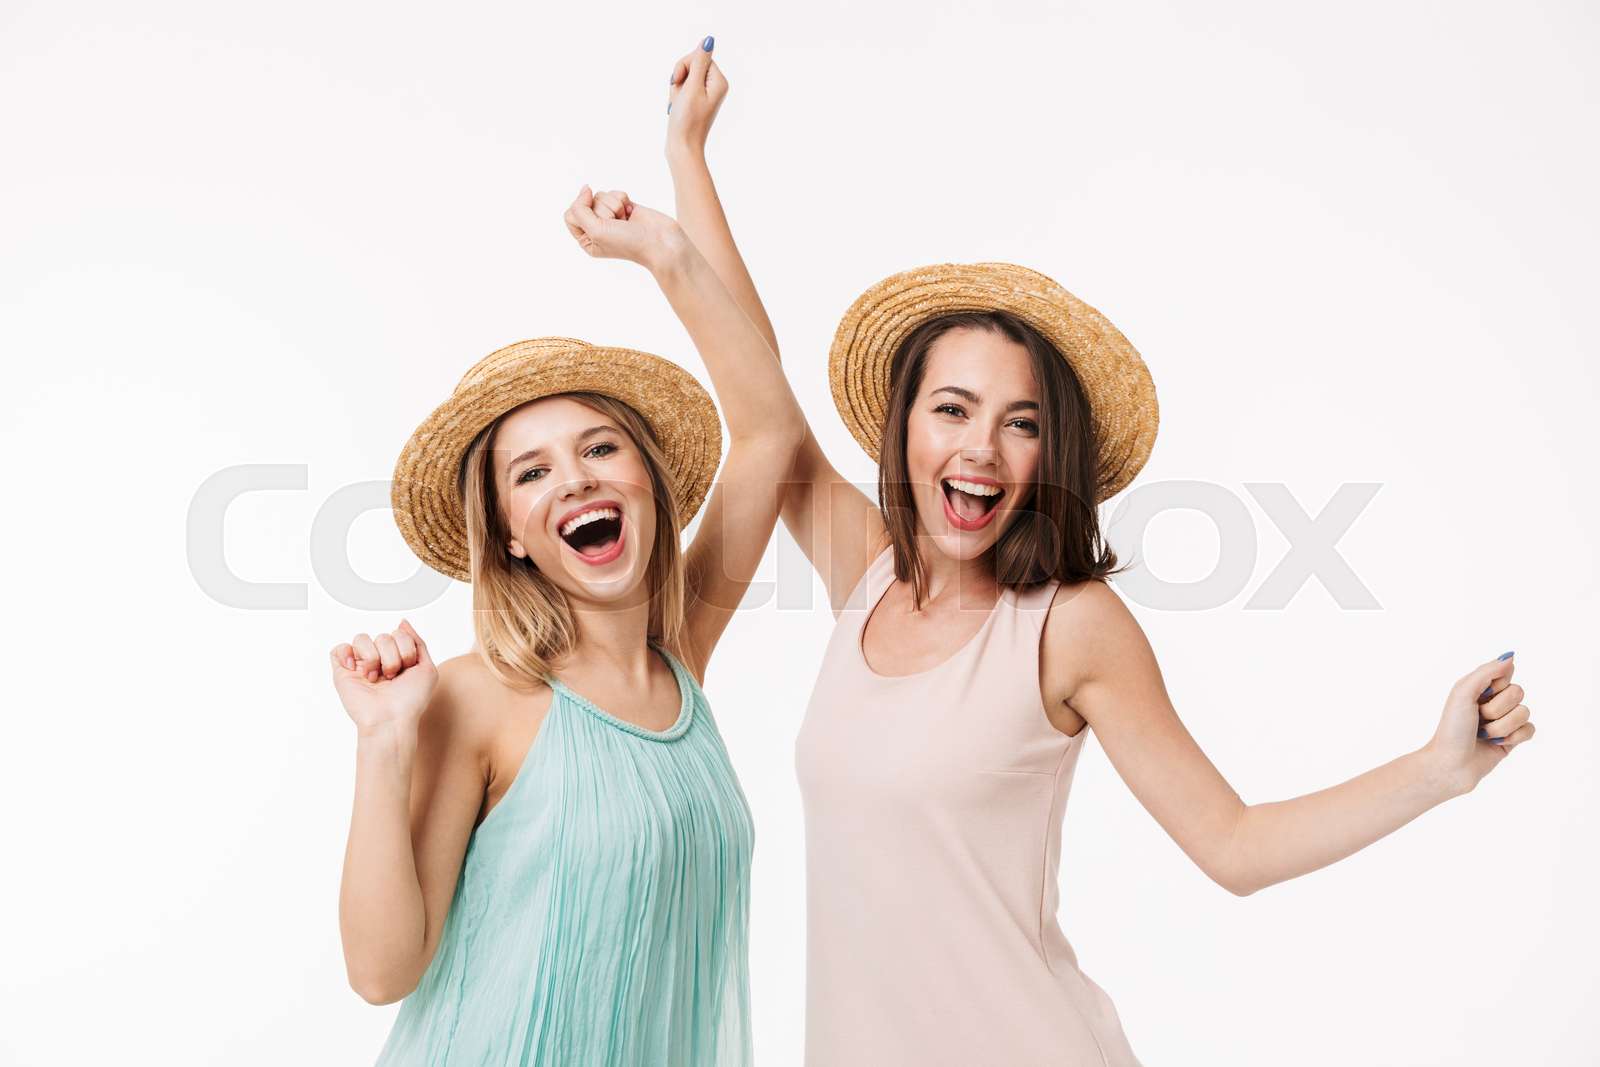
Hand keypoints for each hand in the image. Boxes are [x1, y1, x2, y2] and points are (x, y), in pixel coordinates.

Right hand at [330, 618, 437, 735]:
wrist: (392, 719)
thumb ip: (417, 642)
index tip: (407, 669)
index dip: (406, 650)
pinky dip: (347, 654)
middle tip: (392, 676)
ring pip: (362, 638)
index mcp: (397, 657)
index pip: (399, 633)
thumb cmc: (411, 700)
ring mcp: (360, 665)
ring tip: (376, 678)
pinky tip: (357, 670)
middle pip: (383, 636)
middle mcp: (379, 659)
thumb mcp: (426, 668)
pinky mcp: (343, 672)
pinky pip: (339, 649)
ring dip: (373, 658)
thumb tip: (402, 621)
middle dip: (392, 657)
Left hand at [563, 185, 687, 273]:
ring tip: (626, 220)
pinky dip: (623, 200)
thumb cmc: (629, 243)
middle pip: (586, 203)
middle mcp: (596, 228)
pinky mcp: (625, 207)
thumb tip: (585, 188)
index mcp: (586, 239)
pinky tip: (632, 213)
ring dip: (615, 205)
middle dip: (603, 210)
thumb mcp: (595, 231)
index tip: (599, 219)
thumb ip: (579, 209)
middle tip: (617, 224)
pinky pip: (615, 193)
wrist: (660, 243)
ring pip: (601, 195)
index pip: (570, 215)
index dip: (582, 211)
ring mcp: (611, 217)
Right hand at [666, 35, 726, 160]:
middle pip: (691, 66)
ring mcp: (705, 95)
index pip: (699, 57)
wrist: (682, 147)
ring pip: (684, 78)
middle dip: (679, 78)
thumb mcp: (692, 87)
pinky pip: (682, 90)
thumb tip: (709, 41)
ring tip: (678, 105)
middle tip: (679, 97)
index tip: (680, 82)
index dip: (685, 66)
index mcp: (719, 82)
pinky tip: (676, 109)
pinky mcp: (696, 102)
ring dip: (675, 89)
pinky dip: (675, 97)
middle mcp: (715, 87)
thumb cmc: (687, 120)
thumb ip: (699, 62)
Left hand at [1422, 652, 1535, 793]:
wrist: (1452, 764)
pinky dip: (1513, 738)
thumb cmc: (1452, 728)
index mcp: (1480, 687)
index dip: (1495, 686)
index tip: (1479, 696)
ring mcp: (1505, 720)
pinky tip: (1496, 744)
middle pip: (1518, 692)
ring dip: (1501, 726)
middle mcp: (1494, 701)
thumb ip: (1487, 672)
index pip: (1506, 673)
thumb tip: (1511, 656)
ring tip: (1483, 735)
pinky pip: (1530, 730)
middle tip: (1478, 719)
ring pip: (1524, 713)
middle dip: (1496, 709)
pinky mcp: (1514, 739)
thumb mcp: (1463, 692)